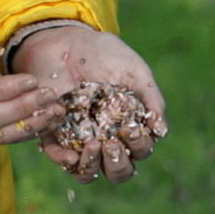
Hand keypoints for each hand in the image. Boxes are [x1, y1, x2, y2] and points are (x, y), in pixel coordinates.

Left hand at [10, 25, 166, 183]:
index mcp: (130, 124)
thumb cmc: (105, 55)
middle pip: (118, 171)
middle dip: (118, 165)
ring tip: (92, 146)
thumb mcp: (135, 74)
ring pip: (89, 173)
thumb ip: (151, 102)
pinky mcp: (53, 133)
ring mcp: (80, 138)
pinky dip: (64, 161)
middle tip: (112, 143)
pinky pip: (59, 158)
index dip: (139, 147)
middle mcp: (107, 137)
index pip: (140, 151)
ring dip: (93, 167)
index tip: (131, 129)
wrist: (64, 41)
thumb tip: (161, 132)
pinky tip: (70, 154)